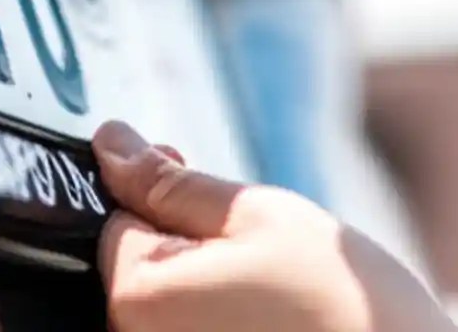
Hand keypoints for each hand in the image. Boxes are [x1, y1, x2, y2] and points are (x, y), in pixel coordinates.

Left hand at [93, 121, 456, 331]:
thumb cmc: (348, 308)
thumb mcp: (258, 216)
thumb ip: (170, 182)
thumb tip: (109, 143)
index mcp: (136, 299)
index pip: (113, 220)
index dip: (160, 196)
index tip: (210, 195)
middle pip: (135, 267)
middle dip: (182, 242)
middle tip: (257, 249)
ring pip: (166, 304)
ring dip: (204, 279)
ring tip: (274, 291)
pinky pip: (192, 329)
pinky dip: (220, 318)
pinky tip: (273, 320)